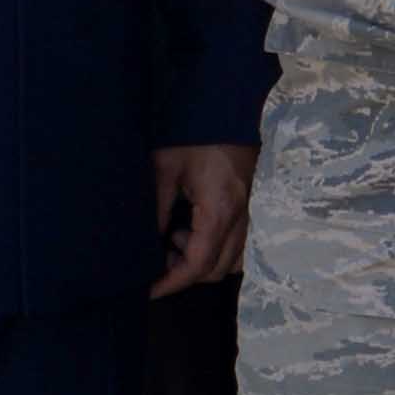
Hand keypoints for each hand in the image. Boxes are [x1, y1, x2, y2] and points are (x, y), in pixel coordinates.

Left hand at [154, 143, 255, 293]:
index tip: (148, 290)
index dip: (171, 282)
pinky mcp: (250, 205)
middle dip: (184, 272)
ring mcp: (250, 213)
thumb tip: (144, 242)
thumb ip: (156, 208)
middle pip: (216, 270)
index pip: (197, 265)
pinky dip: (214, 248)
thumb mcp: (165, 168)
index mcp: (219, 210)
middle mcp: (241, 218)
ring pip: (230, 260)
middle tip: (156, 257)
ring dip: (200, 260)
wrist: (231, 105)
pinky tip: (193, 227)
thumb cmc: (196, 132)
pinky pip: (237, 244)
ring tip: (173, 237)